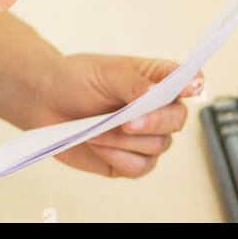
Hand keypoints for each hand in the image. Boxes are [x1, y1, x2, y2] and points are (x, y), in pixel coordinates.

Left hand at [36, 53, 203, 177]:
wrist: (44, 101)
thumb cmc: (75, 79)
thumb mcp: (105, 72)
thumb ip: (133, 84)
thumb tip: (156, 94)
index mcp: (154, 78)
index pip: (186, 79)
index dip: (193, 84)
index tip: (191, 86)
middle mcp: (155, 108)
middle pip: (177, 119)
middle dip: (154, 121)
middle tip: (127, 121)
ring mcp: (144, 136)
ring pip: (158, 146)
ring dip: (125, 139)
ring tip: (97, 128)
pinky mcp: (129, 159)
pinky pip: (139, 166)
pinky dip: (118, 156)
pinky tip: (97, 142)